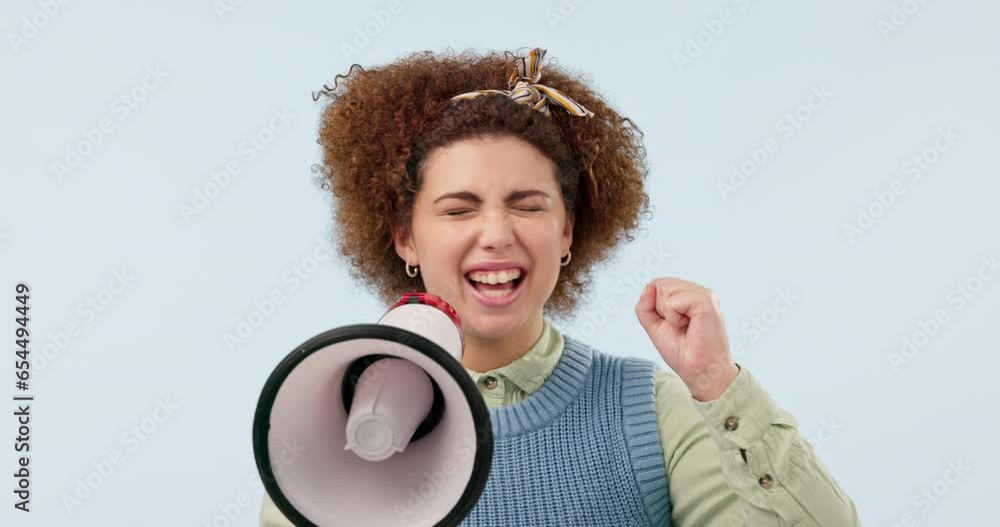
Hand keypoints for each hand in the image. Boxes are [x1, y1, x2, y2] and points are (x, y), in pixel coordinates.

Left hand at [635, 278, 738, 401]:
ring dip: (668, 314)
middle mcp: (698, 291)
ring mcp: (704, 294)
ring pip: (665, 289)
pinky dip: (674, 317)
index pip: (658, 284)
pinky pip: (673, 300)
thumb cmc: (682, 352)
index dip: (656, 306)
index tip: (672, 324)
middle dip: (661, 309)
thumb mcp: (654, 326)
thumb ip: (646, 306)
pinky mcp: (706, 301)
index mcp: (689, 295)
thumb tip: (648, 286)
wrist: (699, 371)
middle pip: (660, 284)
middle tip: (679, 326)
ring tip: (685, 326)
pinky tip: (689, 326)